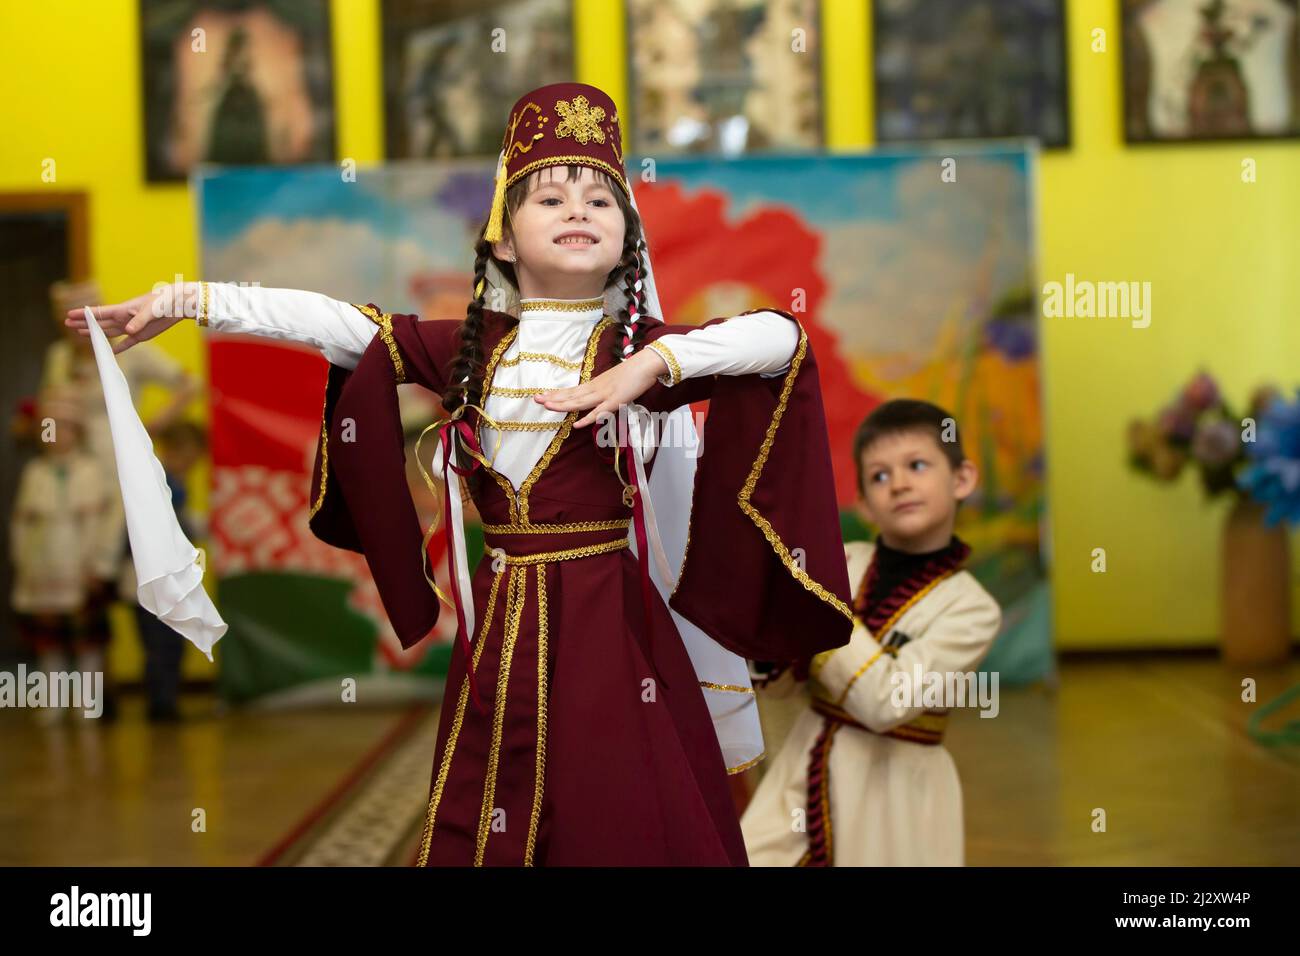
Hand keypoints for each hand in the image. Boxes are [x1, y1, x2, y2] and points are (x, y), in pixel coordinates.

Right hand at [64, 289, 183, 353]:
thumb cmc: (163, 301)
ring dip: (96, 334)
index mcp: (122, 310)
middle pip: (100, 323)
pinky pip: (127, 343)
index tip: (68, 314)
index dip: (84, 314)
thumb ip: (139, 321)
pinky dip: (119, 347)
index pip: (99, 313)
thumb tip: (128, 332)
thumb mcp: (151, 310)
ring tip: (81, 334)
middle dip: (84, 324)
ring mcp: (132, 327)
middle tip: (67, 324)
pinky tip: (110, 351)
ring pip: (110, 332)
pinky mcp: (142, 335)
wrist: (177, 304)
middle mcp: (124, 318)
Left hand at [533, 348, 668, 427]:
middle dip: (553, 397)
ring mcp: (605, 394)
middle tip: (535, 399)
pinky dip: (588, 419)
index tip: (542, 395)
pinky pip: (600, 412)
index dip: (557, 393)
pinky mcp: (616, 401)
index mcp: (596, 384)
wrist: (647, 364)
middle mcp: (596, 388)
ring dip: (563, 405)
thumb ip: (605, 390)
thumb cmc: (634, 373)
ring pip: (580, 402)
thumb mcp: (615, 382)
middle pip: (572, 395)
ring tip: (548, 406)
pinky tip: (576, 425)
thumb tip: (598, 397)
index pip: (572, 390)